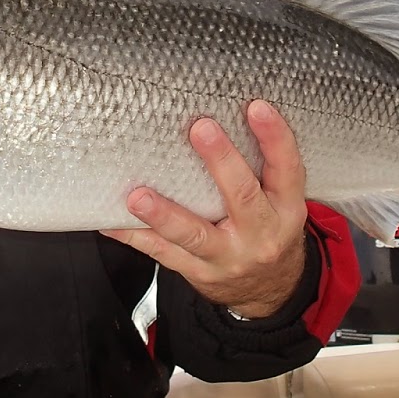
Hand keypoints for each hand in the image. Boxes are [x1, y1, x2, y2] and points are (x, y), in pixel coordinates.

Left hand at [103, 100, 308, 318]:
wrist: (269, 290)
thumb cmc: (268, 230)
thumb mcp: (281, 202)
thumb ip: (261, 167)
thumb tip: (223, 114)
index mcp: (286, 208)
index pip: (287, 168)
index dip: (274, 137)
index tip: (256, 106)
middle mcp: (261, 233)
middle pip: (243, 196)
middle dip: (220, 161)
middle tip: (200, 129)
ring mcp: (228, 257)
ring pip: (194, 234)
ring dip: (164, 214)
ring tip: (138, 196)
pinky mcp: (199, 272)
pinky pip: (162, 253)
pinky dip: (134, 235)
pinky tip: (111, 221)